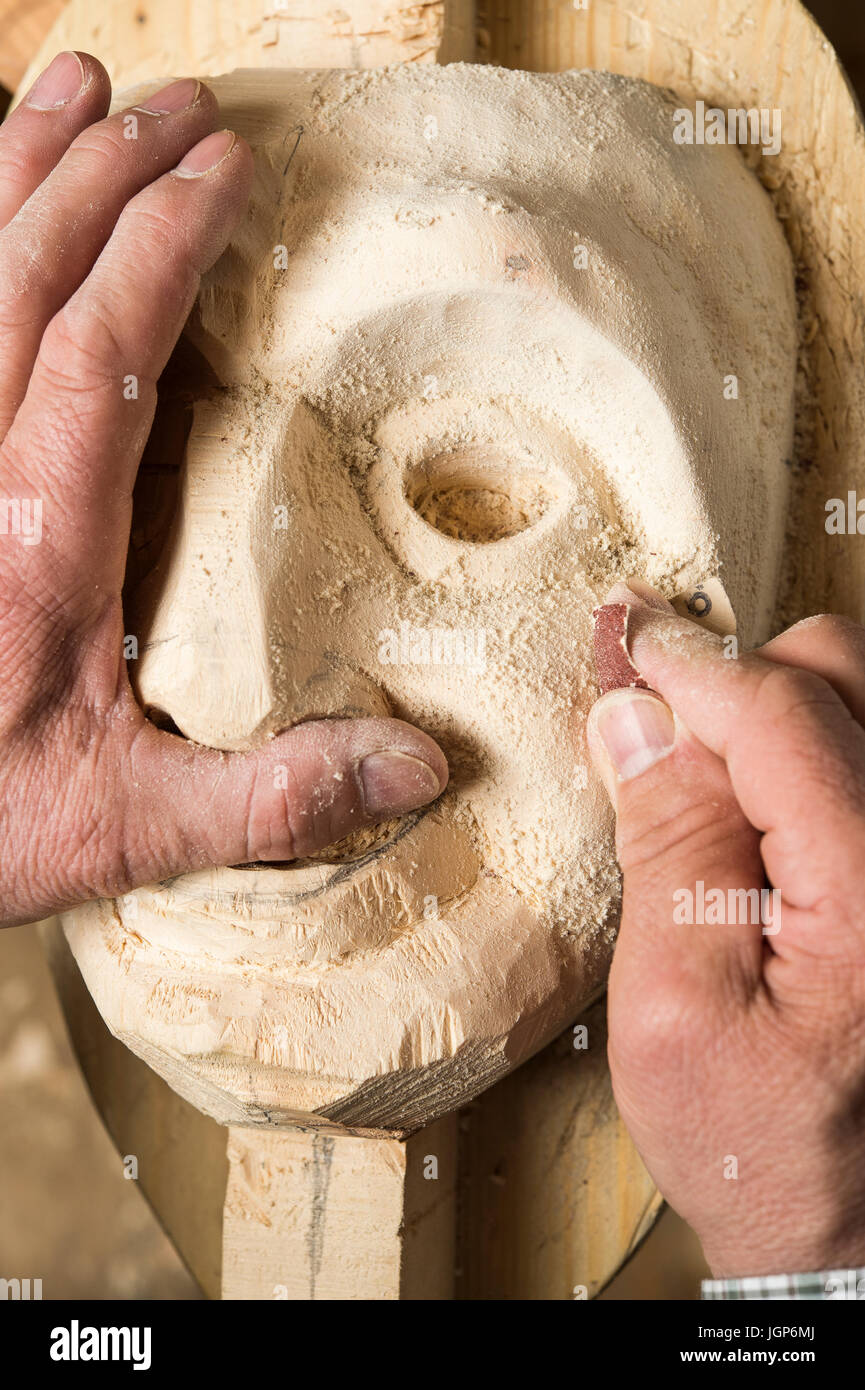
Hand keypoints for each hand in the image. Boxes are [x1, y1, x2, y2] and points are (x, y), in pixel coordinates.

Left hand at [0, 52, 445, 928]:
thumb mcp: (128, 831)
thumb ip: (269, 799)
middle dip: (100, 178)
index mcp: (37, 553)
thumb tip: (419, 765)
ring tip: (67, 85)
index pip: (103, 353)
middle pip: (22, 285)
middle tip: (170, 104)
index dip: (162, 246)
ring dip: (9, 174)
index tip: (222, 170)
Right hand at [587, 580, 864, 1276]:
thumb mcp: (674, 1009)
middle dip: (740, 686)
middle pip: (841, 672)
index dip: (689, 668)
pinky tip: (764, 807)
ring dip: (778, 713)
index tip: (627, 642)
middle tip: (666, 741)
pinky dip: (809, 749)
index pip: (780, 714)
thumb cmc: (762, 1142)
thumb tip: (635, 718)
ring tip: (714, 784)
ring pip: (861, 697)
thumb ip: (666, 846)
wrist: (851, 1219)